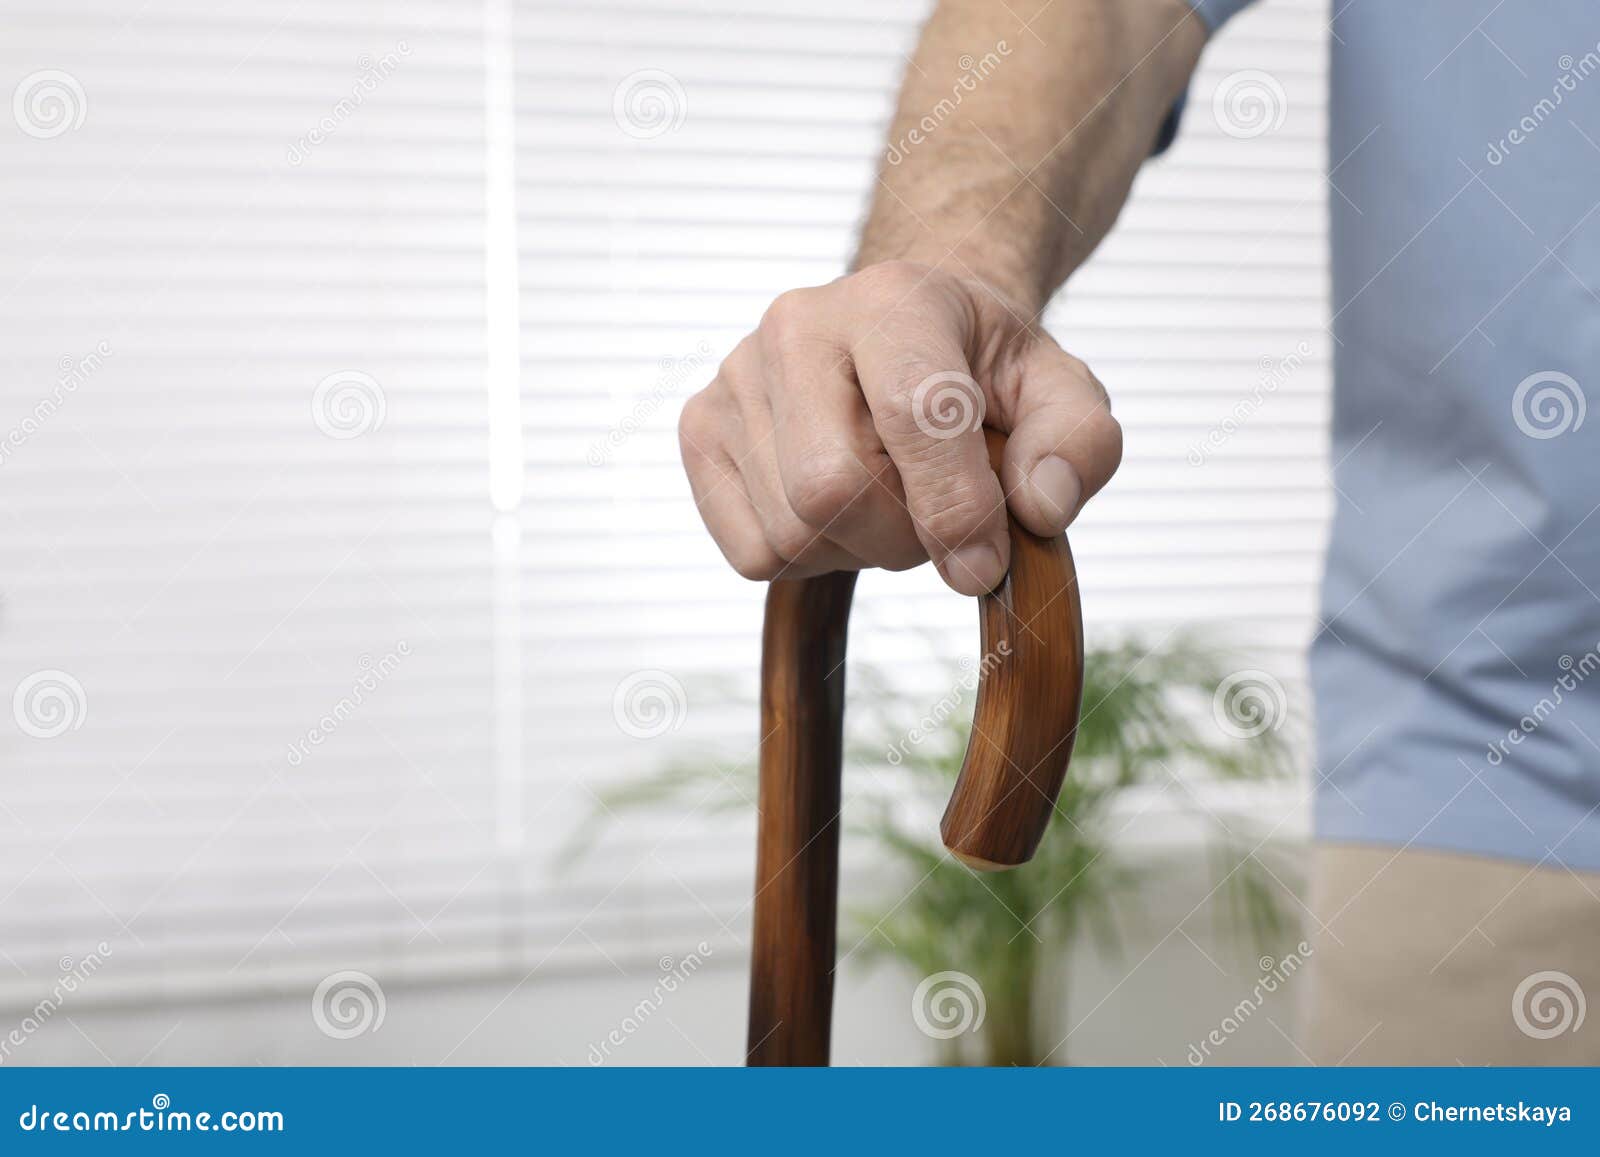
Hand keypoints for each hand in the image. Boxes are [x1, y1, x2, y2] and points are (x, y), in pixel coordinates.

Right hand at [677, 261, 1120, 594]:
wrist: (899, 335)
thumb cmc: (979, 370)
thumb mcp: (1058, 391)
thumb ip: (1077, 443)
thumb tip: (1039, 508)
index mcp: (894, 299)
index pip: (913, 413)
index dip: (955, 506)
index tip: (987, 561)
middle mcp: (796, 325)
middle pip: (832, 489)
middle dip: (902, 535)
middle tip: (938, 517)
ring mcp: (734, 377)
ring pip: (792, 531)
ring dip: (860, 549)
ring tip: (889, 500)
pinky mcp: (699, 429)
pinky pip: (752, 552)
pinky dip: (809, 558)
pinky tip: (839, 510)